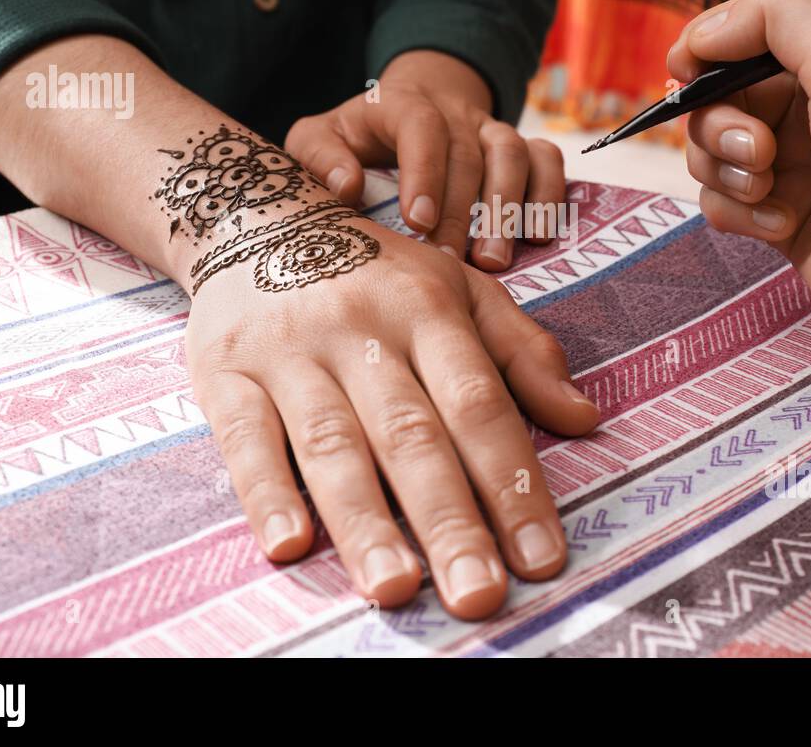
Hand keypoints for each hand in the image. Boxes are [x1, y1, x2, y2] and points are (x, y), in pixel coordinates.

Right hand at [183, 213, 600, 619]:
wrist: (256, 216)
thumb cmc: (377, 272)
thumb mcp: (459, 287)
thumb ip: (522, 352)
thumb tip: (586, 417)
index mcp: (429, 311)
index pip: (479, 406)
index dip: (512, 483)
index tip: (541, 557)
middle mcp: (361, 330)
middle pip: (411, 435)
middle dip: (449, 520)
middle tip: (478, 594)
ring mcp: (290, 351)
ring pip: (331, 443)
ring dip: (364, 520)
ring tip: (395, 588)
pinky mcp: (224, 371)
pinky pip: (244, 436)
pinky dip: (265, 491)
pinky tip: (287, 545)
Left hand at [284, 49, 565, 270]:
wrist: (407, 106)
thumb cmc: (355, 137)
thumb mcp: (318, 138)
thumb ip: (321, 158)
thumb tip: (347, 187)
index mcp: (400, 104)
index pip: (420, 126)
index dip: (424, 171)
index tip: (417, 222)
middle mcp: (453, 112)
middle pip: (469, 153)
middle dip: (462, 212)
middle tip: (451, 262)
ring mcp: (490, 127)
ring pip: (513, 153)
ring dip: (508, 208)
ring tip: (493, 260)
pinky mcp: (520, 144)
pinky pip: (548, 158)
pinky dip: (550, 193)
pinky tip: (540, 234)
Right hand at [669, 0, 810, 369]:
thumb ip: (778, 18)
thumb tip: (704, 33)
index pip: (748, 29)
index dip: (709, 45)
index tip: (688, 68)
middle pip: (715, 93)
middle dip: (720, 122)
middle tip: (760, 151)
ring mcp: (791, 162)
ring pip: (708, 149)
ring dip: (726, 169)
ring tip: (770, 191)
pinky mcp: (774, 214)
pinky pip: (719, 200)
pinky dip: (739, 213)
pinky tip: (782, 227)